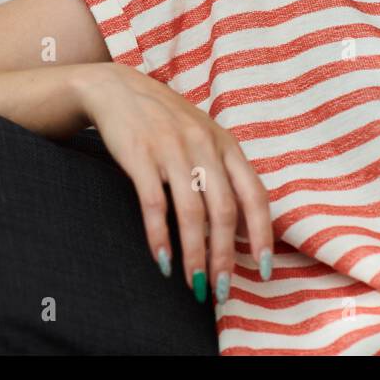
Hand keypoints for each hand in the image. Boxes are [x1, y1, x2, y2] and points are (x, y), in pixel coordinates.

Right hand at [72, 62, 274, 304]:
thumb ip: (223, 174)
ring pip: (191, 213)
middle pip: (224, 211)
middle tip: (220, 290)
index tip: (263, 270)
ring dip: (195, 255)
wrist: (117, 88)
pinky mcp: (140, 155)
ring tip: (194, 284)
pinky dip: (159, 236)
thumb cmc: (164, 121)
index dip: (262, 236)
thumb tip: (241, 229)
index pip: (255, 196)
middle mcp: (204, 145)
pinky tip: (162, 260)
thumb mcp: (203, 137)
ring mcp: (172, 149)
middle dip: (225, 257)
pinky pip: (154, 204)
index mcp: (226, 144)